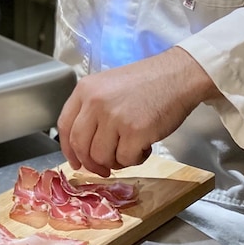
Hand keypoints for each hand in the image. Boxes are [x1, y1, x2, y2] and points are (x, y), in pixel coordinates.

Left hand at [56, 47, 218, 175]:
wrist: (178, 75)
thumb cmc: (147, 82)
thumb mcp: (109, 86)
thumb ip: (92, 110)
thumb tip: (84, 147)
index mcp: (86, 89)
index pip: (65, 126)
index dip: (69, 149)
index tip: (76, 161)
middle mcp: (95, 102)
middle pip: (80, 145)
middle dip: (91, 163)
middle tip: (103, 168)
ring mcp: (115, 117)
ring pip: (101, 157)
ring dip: (116, 161)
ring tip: (131, 148)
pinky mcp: (135, 131)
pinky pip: (126, 160)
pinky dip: (136, 159)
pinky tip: (145, 146)